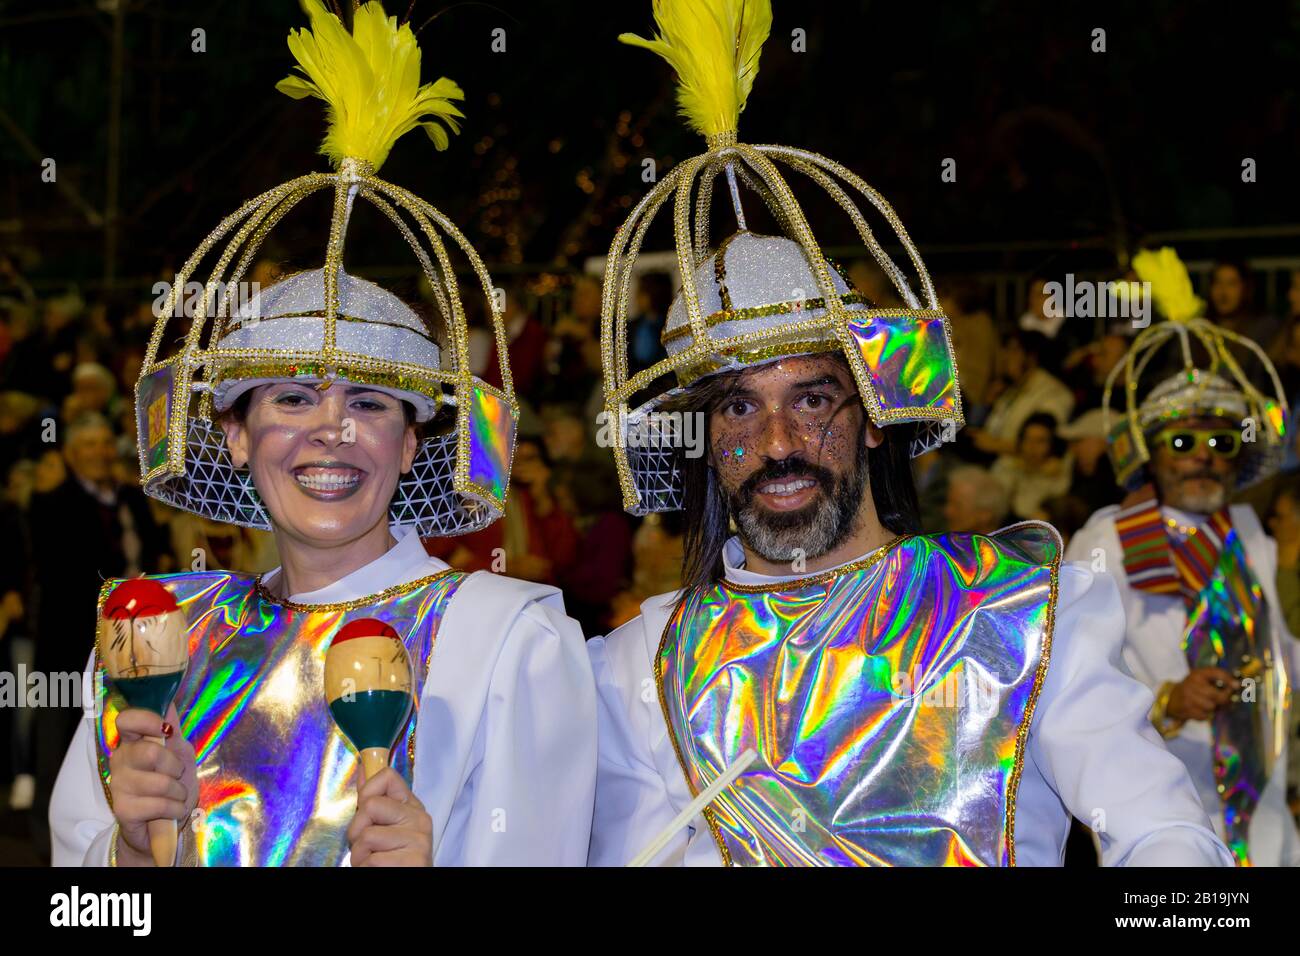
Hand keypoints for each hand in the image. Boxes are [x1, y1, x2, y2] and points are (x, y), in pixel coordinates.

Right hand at [108, 702, 197, 865]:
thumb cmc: (172, 784)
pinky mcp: (122, 810)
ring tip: (175, 795)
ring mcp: (118, 785)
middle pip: (150, 753)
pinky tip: (171, 810)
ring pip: (159, 782)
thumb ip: (173, 730)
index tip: (165, 729)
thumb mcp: (180, 753)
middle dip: (174, 766)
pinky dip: (174, 808)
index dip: (147, 720)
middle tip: (176, 775)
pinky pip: (159, 804)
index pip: (127, 720)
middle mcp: (120, 760)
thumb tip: (169, 703)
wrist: (163, 824)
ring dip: (178, 791)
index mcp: (132, 742)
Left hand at [347, 768, 432, 866]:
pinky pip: (371, 860)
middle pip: (370, 805)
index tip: (366, 813)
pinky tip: (380, 871)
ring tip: (373, 862)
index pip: (387, 776)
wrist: (406, 881)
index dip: (366, 791)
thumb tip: (362, 767)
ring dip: (359, 855)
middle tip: (368, 846)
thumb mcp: (384, 826)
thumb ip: (374, 799)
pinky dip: (366, 869)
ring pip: (366, 836)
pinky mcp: (414, 862)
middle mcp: (420, 819)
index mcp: (412, 806)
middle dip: (357, 830)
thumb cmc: (391, 858)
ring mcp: (419, 840)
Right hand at [1167, 668, 1238, 721]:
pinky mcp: (1186, 709)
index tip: (1236, 685)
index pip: (1215, 673)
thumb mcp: (1202, 678)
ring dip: (1213, 708)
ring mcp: (1188, 697)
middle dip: (1225, 700)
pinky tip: (1199, 709)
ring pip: (1211, 707)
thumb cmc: (1194, 687)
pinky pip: (1205, 716)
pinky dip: (1205, 715)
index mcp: (1197, 673)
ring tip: (1208, 704)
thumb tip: (1237, 685)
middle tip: (1226, 700)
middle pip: (1218, 696)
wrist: (1171, 698)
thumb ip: (1219, 678)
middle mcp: (1191, 683)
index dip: (1228, 679)